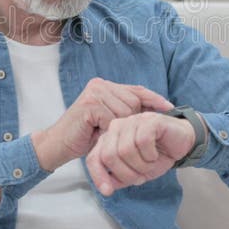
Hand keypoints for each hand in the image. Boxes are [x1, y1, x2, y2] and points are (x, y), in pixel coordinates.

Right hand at [32, 78, 173, 170]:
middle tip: (115, 132)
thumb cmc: (85, 136)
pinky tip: (97, 133)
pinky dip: (108, 130)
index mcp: (106, 86)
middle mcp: (100, 84)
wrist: (59, 144)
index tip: (170, 107)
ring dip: (118, 127)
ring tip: (102, 132)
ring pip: (125, 112)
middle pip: (133, 102)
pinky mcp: (90, 103)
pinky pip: (113, 119)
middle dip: (130, 120)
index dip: (154, 99)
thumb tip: (157, 111)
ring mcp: (94, 92)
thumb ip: (126, 112)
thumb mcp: (110, 122)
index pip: (137, 89)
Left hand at [85, 112, 196, 195]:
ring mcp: (132, 121)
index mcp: (110, 138)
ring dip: (141, 165)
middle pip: (109, 156)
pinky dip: (150, 155)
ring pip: (125, 150)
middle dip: (126, 173)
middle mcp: (117, 127)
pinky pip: (142, 141)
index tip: (108, 192)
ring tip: (150, 163)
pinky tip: (155, 153)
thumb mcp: (136, 172)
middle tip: (141, 175)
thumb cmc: (158, 155)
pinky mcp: (148, 120)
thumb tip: (107, 187)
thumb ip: (120, 178)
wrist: (183, 143)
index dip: (99, 176)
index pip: (94, 158)